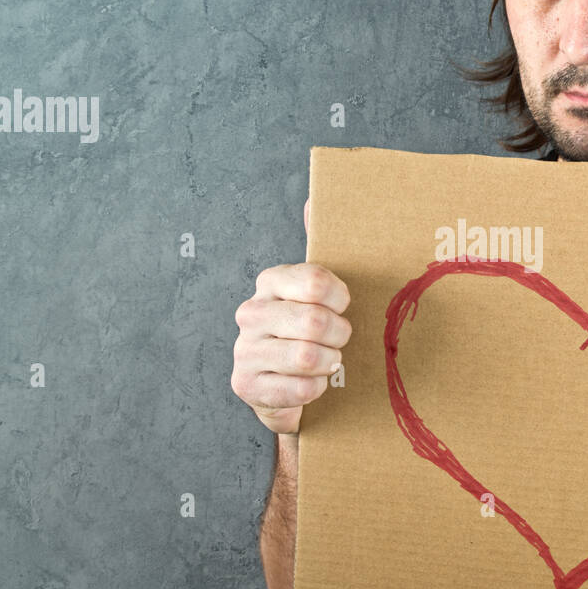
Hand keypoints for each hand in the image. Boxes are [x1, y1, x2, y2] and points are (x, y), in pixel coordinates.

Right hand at [231, 199, 351, 433]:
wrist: (286, 384)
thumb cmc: (310, 331)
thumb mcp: (319, 289)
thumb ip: (319, 243)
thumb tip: (314, 199)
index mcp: (271, 281)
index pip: (316, 281)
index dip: (340, 298)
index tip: (343, 306)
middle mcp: (251, 312)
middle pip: (314, 322)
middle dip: (340, 335)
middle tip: (340, 340)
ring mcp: (244, 350)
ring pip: (307, 356)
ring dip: (330, 362)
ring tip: (328, 362)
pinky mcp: (246, 385)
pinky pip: (300, 389)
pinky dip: (317, 389)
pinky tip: (313, 383)